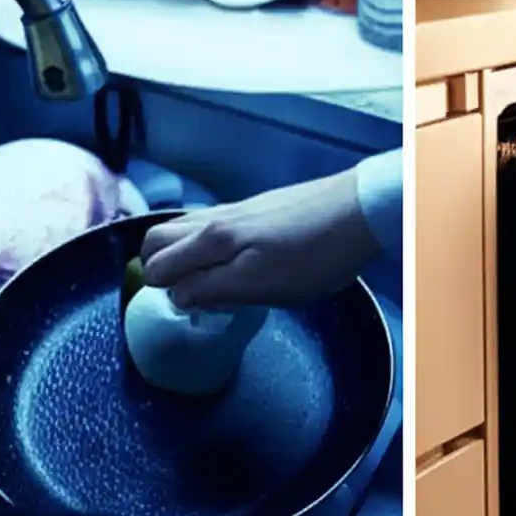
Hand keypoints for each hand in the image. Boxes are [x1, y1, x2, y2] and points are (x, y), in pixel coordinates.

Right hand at [141, 168, 380, 308]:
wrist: (359, 212)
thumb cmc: (313, 257)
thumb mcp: (260, 286)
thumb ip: (213, 290)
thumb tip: (177, 296)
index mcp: (211, 239)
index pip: (157, 264)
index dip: (161, 290)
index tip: (182, 309)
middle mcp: (215, 218)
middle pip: (159, 237)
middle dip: (156, 266)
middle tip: (178, 292)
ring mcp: (236, 208)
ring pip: (184, 227)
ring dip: (178, 251)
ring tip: (200, 277)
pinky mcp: (257, 206)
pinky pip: (210, 223)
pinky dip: (201, 242)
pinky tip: (227, 258)